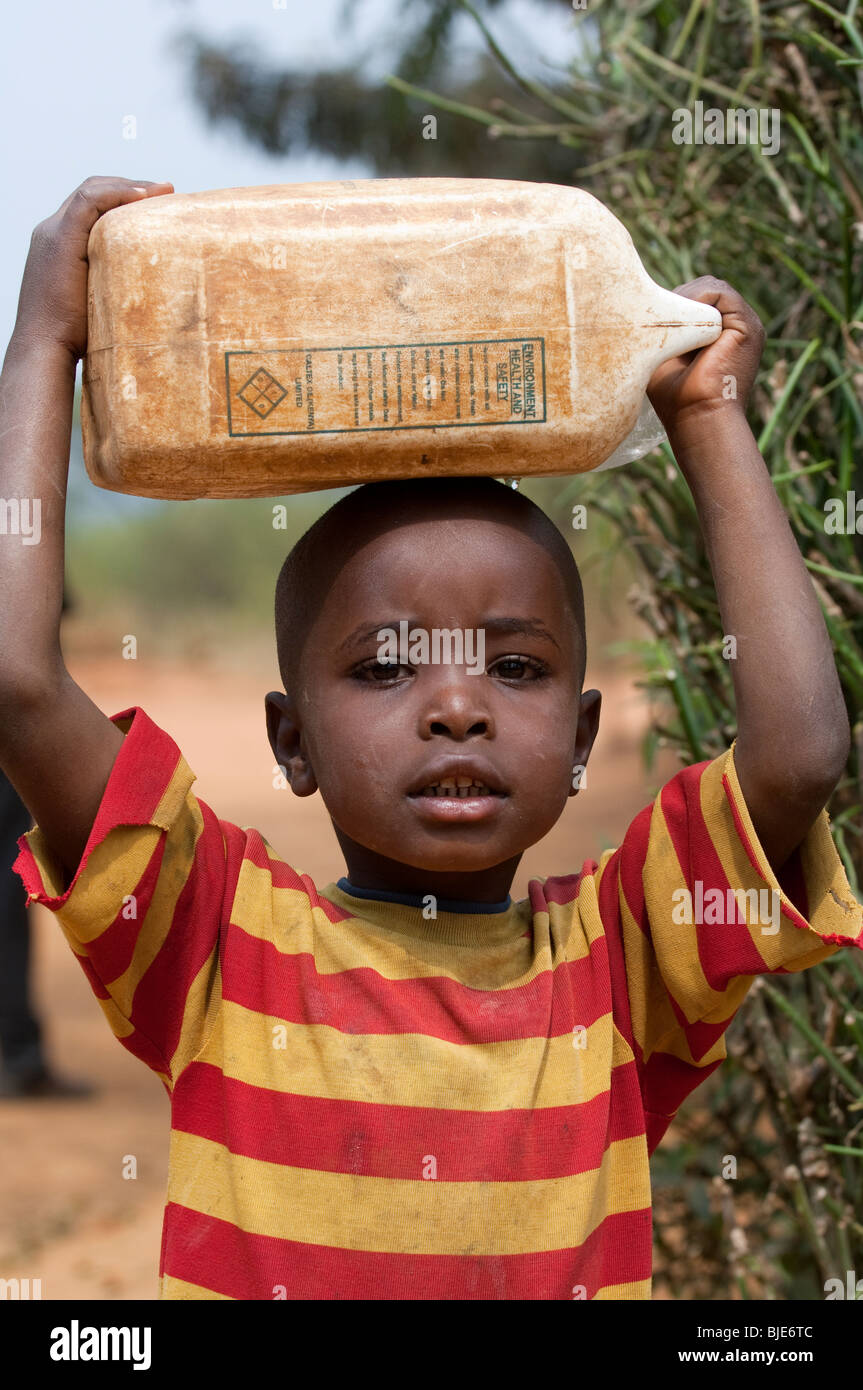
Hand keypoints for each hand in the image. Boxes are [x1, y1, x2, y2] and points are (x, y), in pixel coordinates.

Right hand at [12, 175, 173, 360]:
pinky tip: (145, 197)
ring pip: (92, 191)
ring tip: (164, 191)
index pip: (92, 207)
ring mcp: (53, 233)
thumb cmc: (75, 339)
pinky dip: (118, 194)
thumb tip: (154, 294)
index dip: (125, 199)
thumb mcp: (99, 302)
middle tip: (167, 192)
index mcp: (60, 245)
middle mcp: (52, 232)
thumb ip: (115, 286)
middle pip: (93, 193)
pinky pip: (89, 201)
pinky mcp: (60, 239)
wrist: (46, 349)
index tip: (158, 204)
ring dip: (130, 187)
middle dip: (131, 188)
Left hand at [646, 276, 764, 434]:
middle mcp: (735, 327)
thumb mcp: (663, 354)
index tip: (653, 320)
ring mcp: (745, 325)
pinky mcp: (748, 326)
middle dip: (678, 298)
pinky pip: (720, 293)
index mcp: (720, 334)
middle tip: (659, 322)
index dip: (673, 303)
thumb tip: (644, 302)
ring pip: (711, 287)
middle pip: (703, 288)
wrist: (697, 418)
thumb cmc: (674, 397)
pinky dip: (698, 301)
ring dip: (686, 300)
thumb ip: (664, 327)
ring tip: (672, 327)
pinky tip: (684, 325)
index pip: (696, 298)